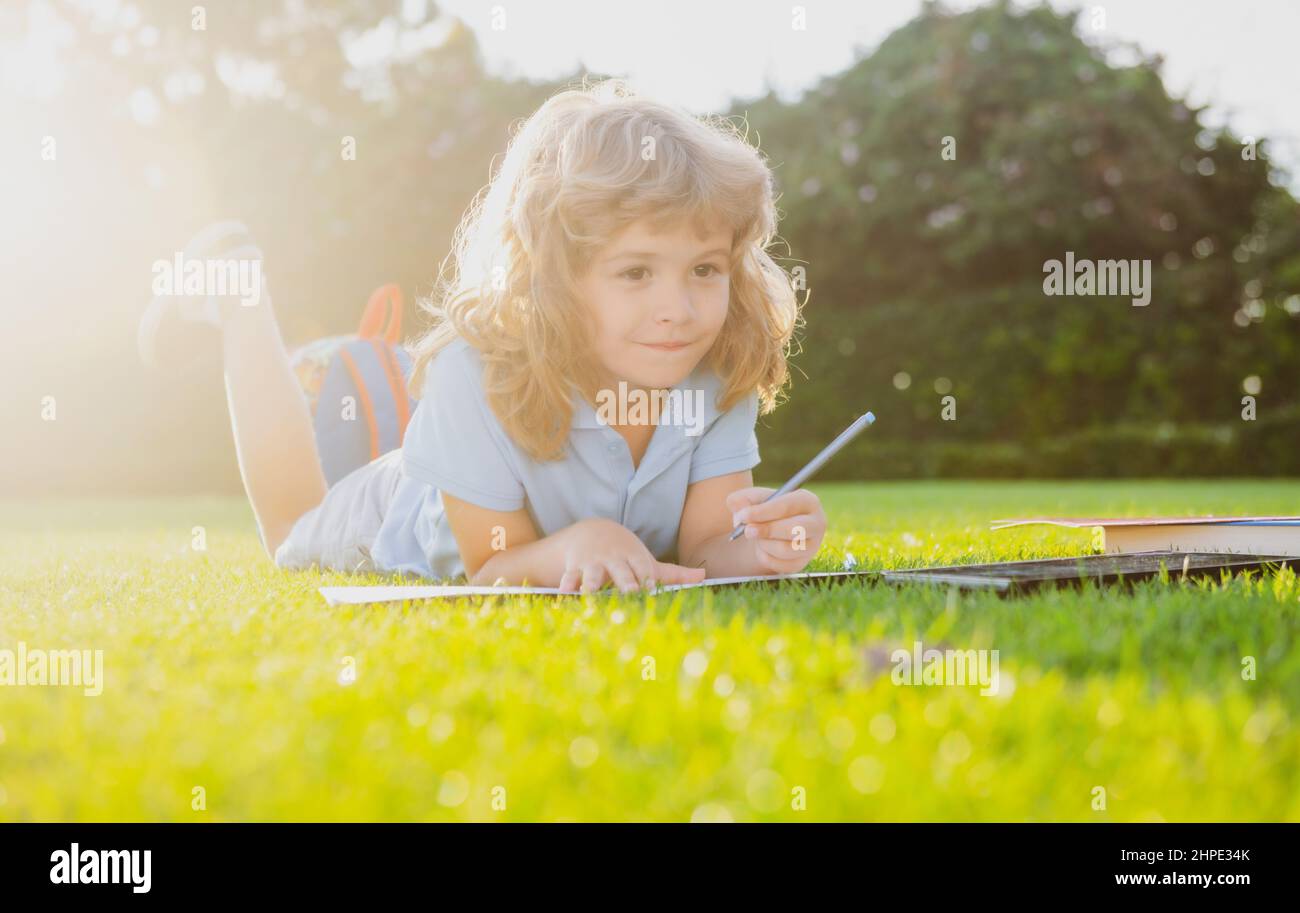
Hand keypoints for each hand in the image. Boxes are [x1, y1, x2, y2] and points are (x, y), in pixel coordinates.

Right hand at [557, 518, 706, 593]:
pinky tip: (562, 594)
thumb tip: (704, 576)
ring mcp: (593, 562)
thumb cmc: (626, 554)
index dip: (646, 578)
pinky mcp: (574, 567)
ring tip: (588, 596)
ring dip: (590, 585)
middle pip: (620, 571)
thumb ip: (674, 573)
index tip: (651, 589)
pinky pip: (569, 576)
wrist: (592, 532)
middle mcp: (614, 559)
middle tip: (629, 593)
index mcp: (634, 558)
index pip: (643, 568)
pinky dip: (565, 585)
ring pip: (591, 575)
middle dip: (624, 581)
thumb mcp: (646, 561)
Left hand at [725, 487, 826, 573]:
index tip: (744, 516)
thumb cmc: (763, 510)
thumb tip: (739, 510)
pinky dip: (765, 558)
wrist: (768, 531)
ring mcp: (812, 546)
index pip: (787, 506)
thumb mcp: (752, 499)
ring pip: (786, 550)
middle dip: (767, 530)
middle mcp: (816, 523)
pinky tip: (762, 548)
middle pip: (795, 530)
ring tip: (757, 537)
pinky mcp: (802, 563)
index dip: (764, 512)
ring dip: (765, 544)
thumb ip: (742, 499)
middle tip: (747, 531)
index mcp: (807, 501)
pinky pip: (781, 566)